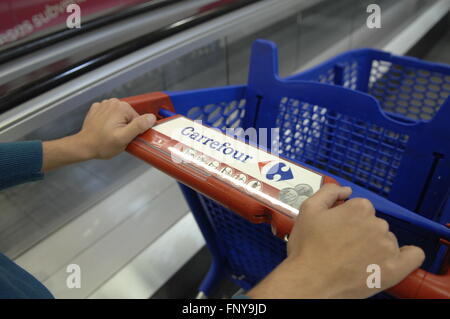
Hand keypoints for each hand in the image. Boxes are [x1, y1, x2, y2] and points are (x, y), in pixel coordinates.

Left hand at [42, 98, 155, 171]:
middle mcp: (113, 102)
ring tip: (110, 135)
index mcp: (122, 107)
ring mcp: (104, 104)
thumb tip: (151, 117)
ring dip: (118, 124)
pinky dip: (109, 122)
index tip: (126, 137)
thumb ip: (139, 126)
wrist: (84, 146)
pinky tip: (105, 129)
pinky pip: (110, 115)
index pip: (138, 119)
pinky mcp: (97, 109)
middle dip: (126, 127)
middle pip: (129, 116)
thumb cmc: (102, 144)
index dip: (134, 131)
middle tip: (118, 137)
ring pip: (120, 115)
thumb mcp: (125, 138)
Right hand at [247, 184, 424, 298]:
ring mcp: (387, 247)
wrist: (310, 282)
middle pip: (373, 222)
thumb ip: (328, 192)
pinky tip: (392, 258)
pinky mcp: (395, 268)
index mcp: (359, 208)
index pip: (360, 207)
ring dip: (375, 245)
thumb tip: (345, 190)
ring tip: (354, 258)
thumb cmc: (307, 248)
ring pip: (386, 239)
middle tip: (341, 245)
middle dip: (360, 231)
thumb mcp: (308, 209)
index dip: (346, 217)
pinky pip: (413, 256)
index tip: (337, 228)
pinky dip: (406, 255)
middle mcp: (377, 224)